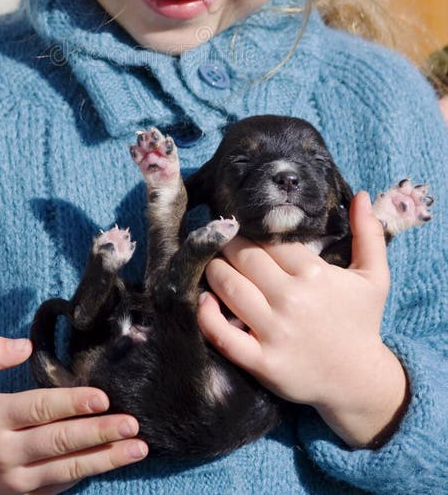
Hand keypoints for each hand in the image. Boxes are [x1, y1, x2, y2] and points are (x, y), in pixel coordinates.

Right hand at [0, 335, 147, 494]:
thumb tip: (25, 345)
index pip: (39, 409)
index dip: (72, 404)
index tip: (102, 398)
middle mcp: (5, 451)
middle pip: (59, 441)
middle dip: (99, 433)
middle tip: (131, 424)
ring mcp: (15, 479)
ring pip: (66, 468)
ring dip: (105, 459)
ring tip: (137, 448)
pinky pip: (60, 484)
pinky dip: (87, 473)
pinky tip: (113, 461)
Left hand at [197, 191, 408, 446]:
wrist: (359, 382)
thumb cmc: (362, 323)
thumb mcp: (374, 277)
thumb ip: (369, 234)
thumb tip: (360, 194)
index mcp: (314, 274)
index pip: (269, 240)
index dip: (251, 229)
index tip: (239, 224)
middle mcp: (293, 300)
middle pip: (244, 258)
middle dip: (227, 244)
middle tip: (218, 238)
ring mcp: (275, 332)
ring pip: (229, 288)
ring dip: (212, 270)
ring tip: (209, 262)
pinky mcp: (262, 362)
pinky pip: (222, 335)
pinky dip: (206, 314)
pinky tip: (202, 300)